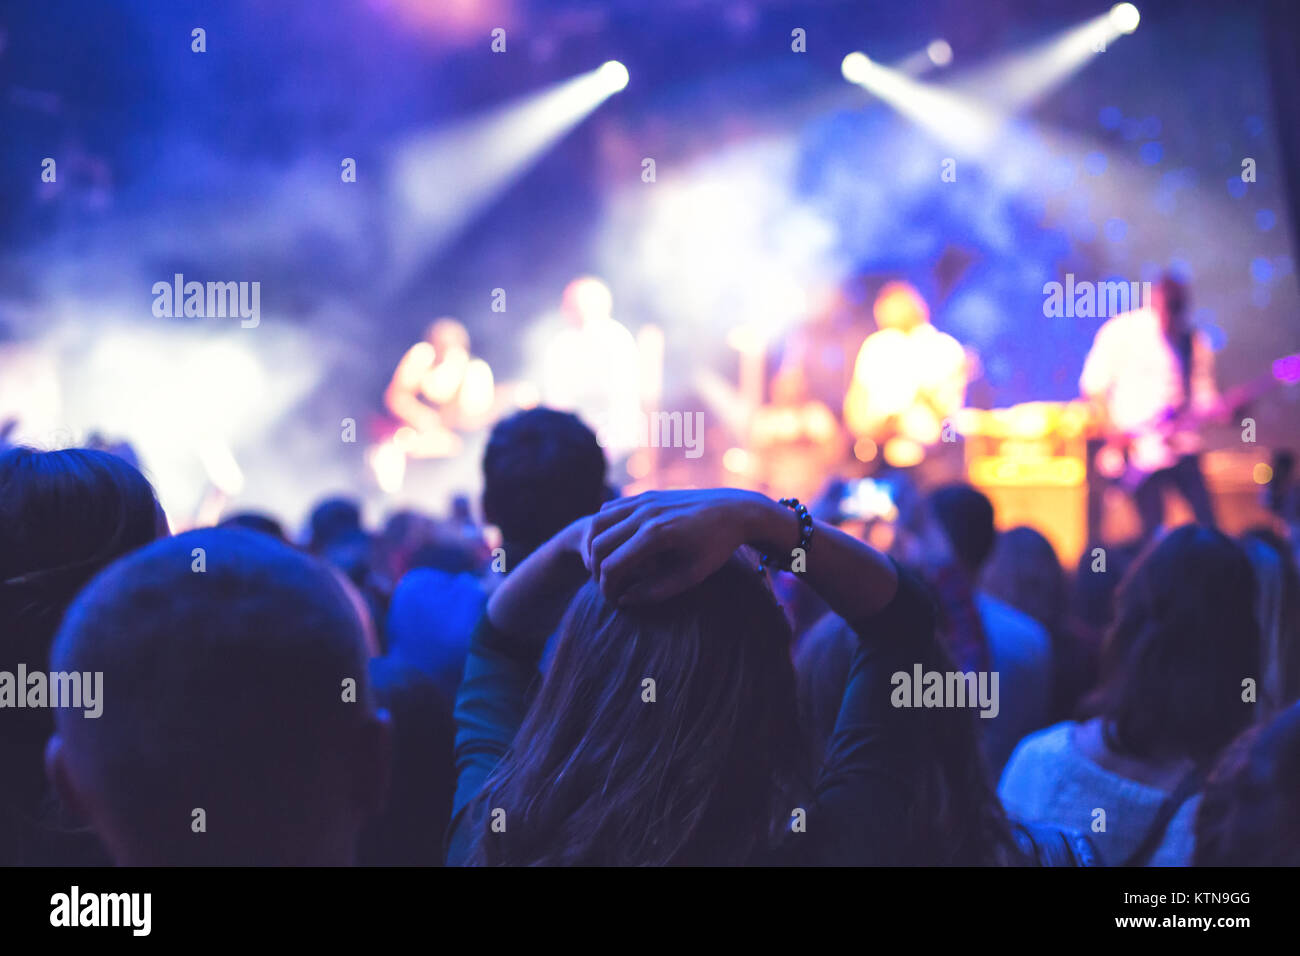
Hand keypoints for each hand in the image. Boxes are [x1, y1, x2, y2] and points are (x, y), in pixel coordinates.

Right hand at [584, 489, 789, 604]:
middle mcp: (645, 513)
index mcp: (657, 535)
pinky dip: (603, 529)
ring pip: (598, 524)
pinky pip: (609, 510)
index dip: (607, 588)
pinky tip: (615, 547)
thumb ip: (656, 590)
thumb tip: (624, 599)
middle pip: (598, 545)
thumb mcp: (692, 575)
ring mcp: (643, 500)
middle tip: (609, 588)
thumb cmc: (716, 546)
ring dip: (596, 549)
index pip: (612, 566)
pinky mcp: (645, 495)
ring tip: (607, 568)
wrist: (735, 510)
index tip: (614, 602)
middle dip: (597, 571)